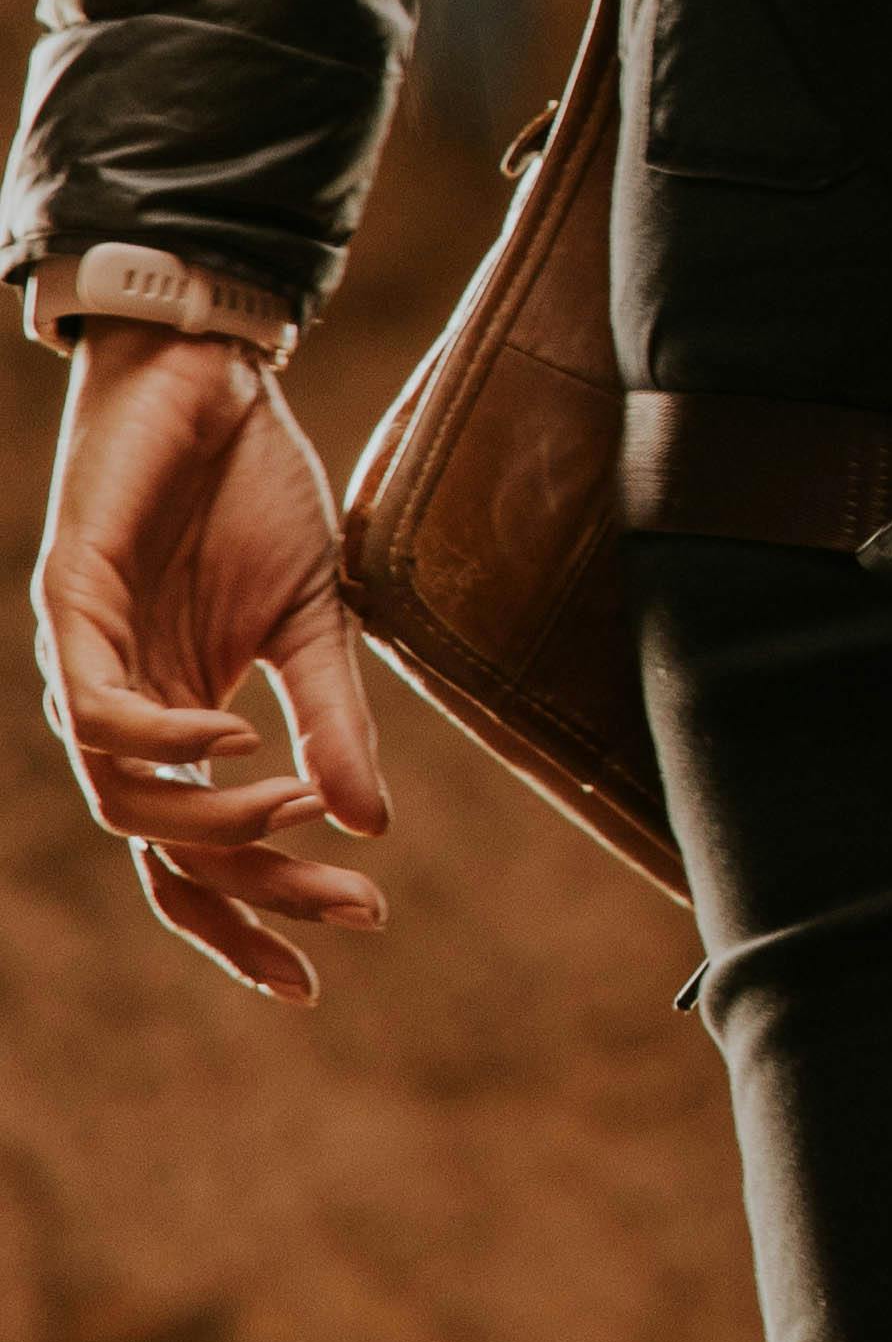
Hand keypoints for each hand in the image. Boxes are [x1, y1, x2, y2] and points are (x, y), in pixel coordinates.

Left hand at [34, 327, 393, 1001]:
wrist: (214, 379)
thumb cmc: (253, 495)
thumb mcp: (316, 622)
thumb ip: (334, 722)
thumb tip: (372, 827)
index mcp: (178, 725)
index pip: (193, 858)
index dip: (248, 921)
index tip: (328, 962)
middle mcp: (122, 712)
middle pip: (162, 849)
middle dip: (254, 893)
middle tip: (352, 907)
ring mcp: (87, 665)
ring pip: (120, 797)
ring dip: (216, 822)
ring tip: (301, 812)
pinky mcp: (68, 608)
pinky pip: (100, 710)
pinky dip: (168, 738)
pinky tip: (239, 736)